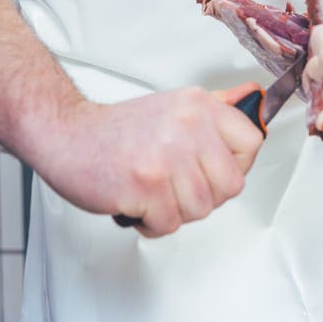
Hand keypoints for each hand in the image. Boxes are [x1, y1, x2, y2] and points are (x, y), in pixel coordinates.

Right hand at [35, 84, 263, 237]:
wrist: (68, 134)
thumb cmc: (119, 128)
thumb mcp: (175, 106)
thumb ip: (217, 107)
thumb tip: (254, 97)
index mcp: (199, 105)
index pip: (251, 141)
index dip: (236, 164)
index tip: (214, 168)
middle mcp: (188, 125)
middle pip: (231, 184)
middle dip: (206, 195)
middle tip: (177, 185)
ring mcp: (168, 155)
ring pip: (202, 208)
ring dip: (175, 210)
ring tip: (153, 190)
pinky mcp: (146, 184)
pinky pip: (170, 224)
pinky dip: (151, 222)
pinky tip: (137, 200)